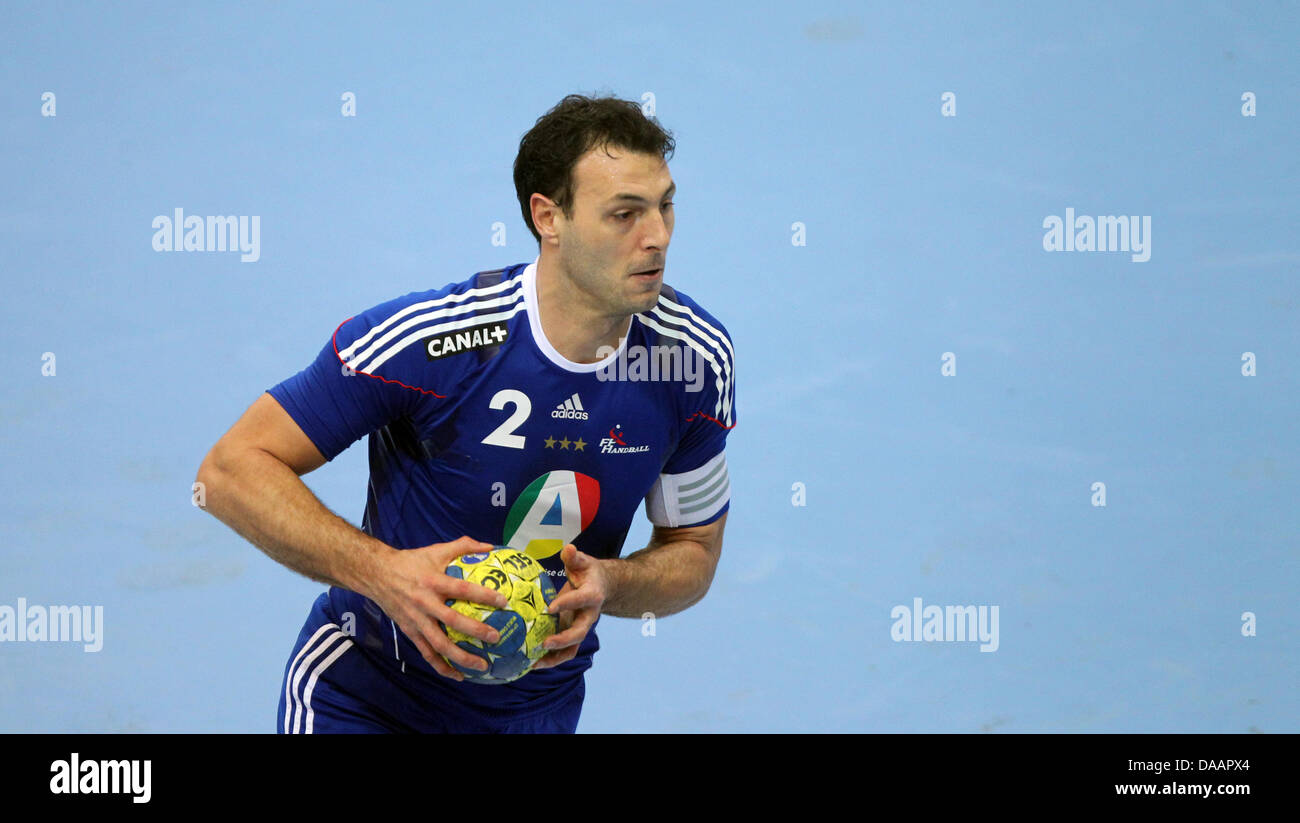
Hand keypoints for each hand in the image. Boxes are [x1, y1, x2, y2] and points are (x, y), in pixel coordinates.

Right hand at [368, 536, 509, 680]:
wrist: (377, 574)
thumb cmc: (412, 561)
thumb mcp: (436, 550)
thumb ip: (463, 545)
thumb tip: (490, 546)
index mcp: (433, 582)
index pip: (461, 589)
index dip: (483, 595)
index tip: (503, 601)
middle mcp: (424, 603)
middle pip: (452, 621)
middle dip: (475, 631)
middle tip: (496, 638)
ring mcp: (416, 620)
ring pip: (439, 644)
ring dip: (461, 657)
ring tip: (482, 665)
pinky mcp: (410, 632)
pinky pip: (427, 653)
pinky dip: (442, 666)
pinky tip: (459, 675)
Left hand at [532, 544, 608, 669]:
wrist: (602, 586)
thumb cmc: (587, 572)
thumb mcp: (583, 562)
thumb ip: (574, 557)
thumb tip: (568, 549)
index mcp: (592, 595)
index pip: (580, 600)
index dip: (567, 604)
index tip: (550, 607)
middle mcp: (589, 616)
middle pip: (580, 632)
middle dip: (563, 639)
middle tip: (544, 642)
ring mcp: (580, 627)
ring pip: (572, 648)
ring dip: (555, 657)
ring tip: (535, 663)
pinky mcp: (572, 634)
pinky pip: (564, 651)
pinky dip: (550, 659)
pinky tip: (532, 663)